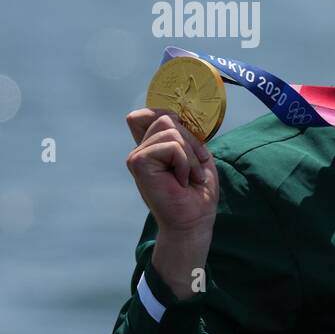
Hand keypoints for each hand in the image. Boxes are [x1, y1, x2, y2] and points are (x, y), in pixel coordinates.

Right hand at [125, 109, 218, 298]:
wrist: (195, 219)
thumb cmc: (197, 191)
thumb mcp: (195, 154)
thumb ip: (182, 132)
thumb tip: (172, 114)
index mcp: (152, 146)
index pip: (148, 113)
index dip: (170, 116)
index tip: (188, 143)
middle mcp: (141, 149)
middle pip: (166, 118)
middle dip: (191, 142)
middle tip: (194, 168)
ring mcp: (136, 156)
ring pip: (171, 131)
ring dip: (190, 156)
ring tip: (188, 177)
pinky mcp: (138, 163)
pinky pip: (172, 146)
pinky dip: (186, 163)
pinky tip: (181, 181)